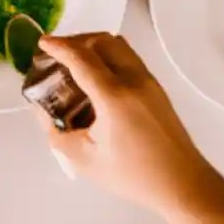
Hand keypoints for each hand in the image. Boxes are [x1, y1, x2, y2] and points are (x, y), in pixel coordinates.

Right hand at [36, 34, 214, 215]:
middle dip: (75, 41)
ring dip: (93, 46)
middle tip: (57, 55)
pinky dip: (108, 56)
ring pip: (118, 45)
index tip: (42, 43)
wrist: (181, 182)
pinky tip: (97, 77)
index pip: (82, 58)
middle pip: (102, 41)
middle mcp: (134, 80)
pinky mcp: (157, 88)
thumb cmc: (133, 175)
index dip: (59, 47)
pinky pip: (128, 57)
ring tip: (75, 63)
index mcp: (114, 96)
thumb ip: (56, 133)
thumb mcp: (84, 160)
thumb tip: (42, 111)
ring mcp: (149, 81)